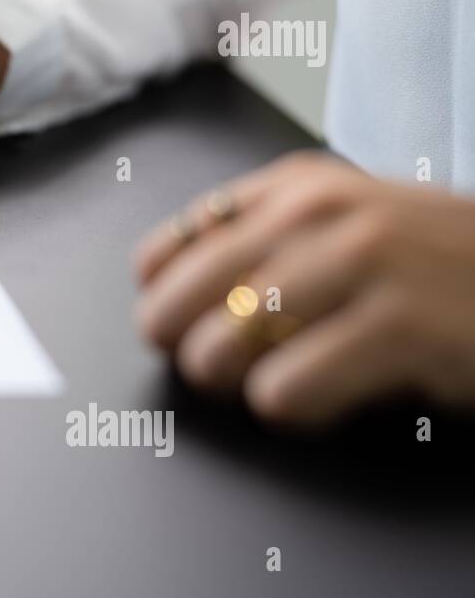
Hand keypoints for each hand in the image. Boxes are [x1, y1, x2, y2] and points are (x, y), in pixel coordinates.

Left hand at [134, 152, 474, 426]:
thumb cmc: (438, 267)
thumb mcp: (349, 227)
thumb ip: (264, 242)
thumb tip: (159, 291)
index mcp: (297, 187)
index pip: (171, 247)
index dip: (160, 300)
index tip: (173, 326)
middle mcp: (320, 214)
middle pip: (177, 302)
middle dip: (182, 349)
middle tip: (218, 370)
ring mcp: (360, 265)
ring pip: (217, 349)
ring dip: (235, 384)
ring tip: (276, 383)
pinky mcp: (397, 326)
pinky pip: (283, 392)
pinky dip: (292, 410)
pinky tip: (329, 399)